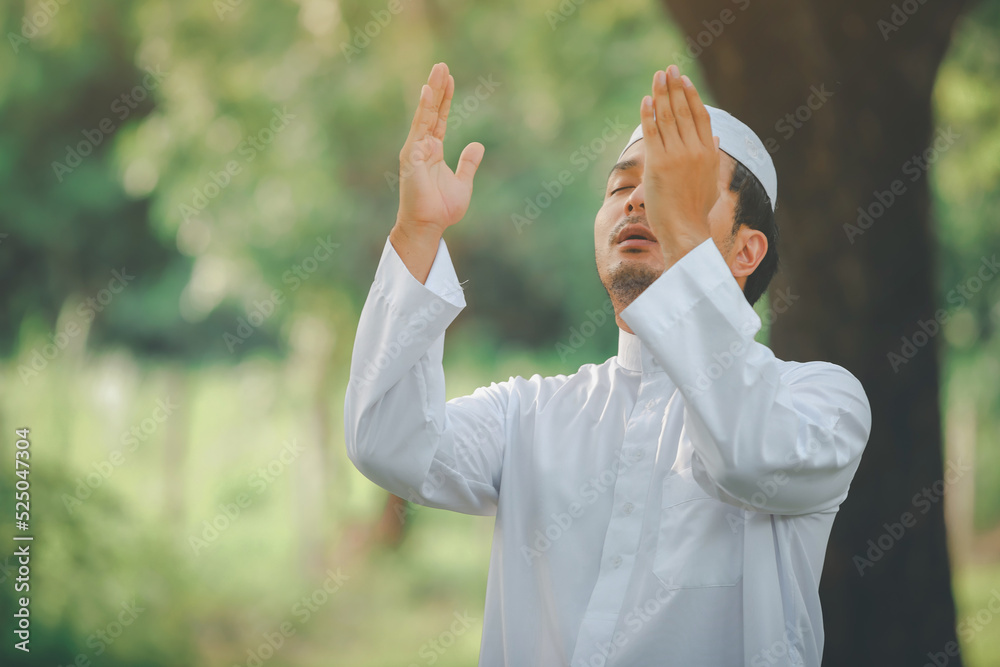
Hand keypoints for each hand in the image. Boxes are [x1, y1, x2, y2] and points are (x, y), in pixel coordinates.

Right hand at [395, 62, 484, 239]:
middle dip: (437, 88)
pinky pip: (419, 129)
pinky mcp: (412, 157)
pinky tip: (427, 93)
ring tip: (438, 71)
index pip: (439, 118)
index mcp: (433, 151)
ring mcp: (415, 150)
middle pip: (431, 111)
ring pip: (424, 115)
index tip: (450, 79)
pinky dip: (423, 110)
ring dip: (431, 92)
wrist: (429, 226)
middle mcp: (422, 147)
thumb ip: (468, 163)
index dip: (445, 99)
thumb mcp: (463, 183)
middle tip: (442, 65)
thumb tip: (477, 145)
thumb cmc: (442, 208)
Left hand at [639, 65, 718, 265]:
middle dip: (675, 87)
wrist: (686, 230)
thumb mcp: (711, 182)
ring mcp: (677, 156)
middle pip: (684, 111)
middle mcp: (695, 150)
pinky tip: (646, 100)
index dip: (691, 96)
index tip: (684, 80)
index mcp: (709, 153)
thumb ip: (713, 157)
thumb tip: (718, 139)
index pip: (701, 116)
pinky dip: (649, 114)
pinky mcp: (659, 163)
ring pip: (668, 117)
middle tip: (668, 69)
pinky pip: (653, 132)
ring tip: (657, 77)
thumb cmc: (696, 211)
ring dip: (661, 94)